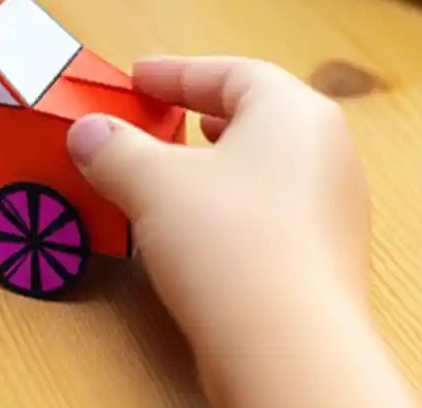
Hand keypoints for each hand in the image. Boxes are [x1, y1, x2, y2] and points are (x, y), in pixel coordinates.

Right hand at [67, 57, 410, 406]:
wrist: (287, 349)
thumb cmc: (236, 248)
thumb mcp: (153, 183)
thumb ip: (115, 149)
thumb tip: (90, 133)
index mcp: (296, 113)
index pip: (233, 72)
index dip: (177, 72)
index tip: (139, 77)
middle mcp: (326, 153)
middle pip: (252, 118)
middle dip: (194, 117)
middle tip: (154, 120)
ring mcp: (330, 209)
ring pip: (261, 168)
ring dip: (208, 168)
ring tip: (166, 177)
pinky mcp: (320, 258)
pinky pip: (268, 214)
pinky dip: (226, 209)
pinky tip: (193, 232)